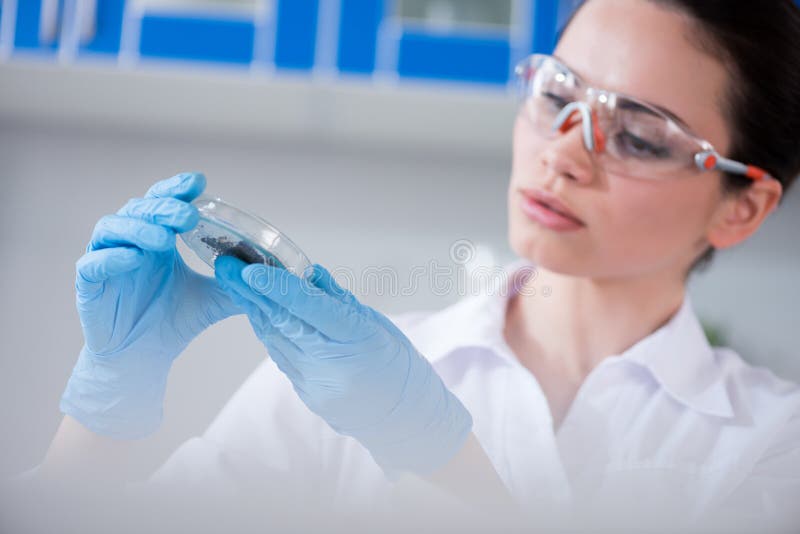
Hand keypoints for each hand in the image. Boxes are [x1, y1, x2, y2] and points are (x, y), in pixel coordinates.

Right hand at [60, 173, 239, 438]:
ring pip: (113, 227)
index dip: (176, 188)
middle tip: (188, 214)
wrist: (143, 358)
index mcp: (158, 238)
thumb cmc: (172, 320)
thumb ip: (238, 283)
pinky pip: (93, 262)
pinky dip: (113, 257)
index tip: (199, 182)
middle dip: (164, 207)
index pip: (163, 201)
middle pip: (140, 208)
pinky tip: (134, 257)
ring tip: (165, 239)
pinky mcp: (88, 283)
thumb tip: (274, 274)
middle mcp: (130, 241)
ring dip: (139, 228)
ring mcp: (107, 259)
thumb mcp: (213, 299)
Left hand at [214, 256, 472, 475]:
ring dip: (253, 308)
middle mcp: (331, 364)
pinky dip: (268, 331)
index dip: (278, 287)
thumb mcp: (379, 326)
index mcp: (357, 340)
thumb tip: (309, 273)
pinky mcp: (307, 395)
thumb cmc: (400, 367)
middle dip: (250, 291)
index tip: (250, 268)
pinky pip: (282, 356)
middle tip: (225, 265)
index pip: (310, 308)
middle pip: (282, 321)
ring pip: (275, 339)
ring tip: (233, 281)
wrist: (407, 421)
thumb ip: (340, 301)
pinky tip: (256, 310)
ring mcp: (316, 384)